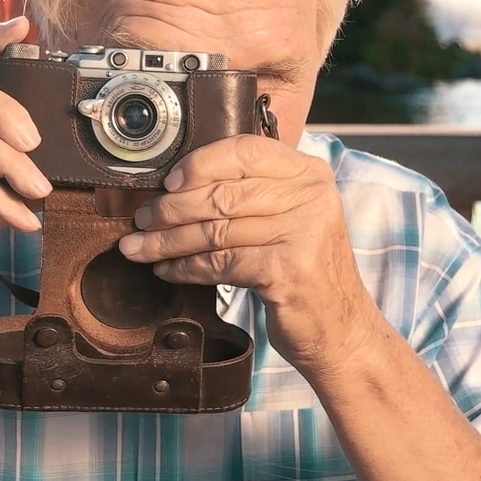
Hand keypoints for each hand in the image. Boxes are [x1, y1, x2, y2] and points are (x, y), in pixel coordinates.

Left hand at [117, 134, 379, 375]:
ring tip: (140, 248)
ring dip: (169, 241)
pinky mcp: (289, 269)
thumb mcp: (289, 220)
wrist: (340, 330)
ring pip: (216, 230)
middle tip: (140, 220)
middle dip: (171, 209)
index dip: (200, 163)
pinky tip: (168, 271)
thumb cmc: (302, 273)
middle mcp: (313, 196)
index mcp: (310, 173)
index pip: (246, 149)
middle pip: (224, 194)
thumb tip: (177, 185)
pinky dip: (187, 267)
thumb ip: (253, 194)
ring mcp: (304, 232)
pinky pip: (221, 263)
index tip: (167, 182)